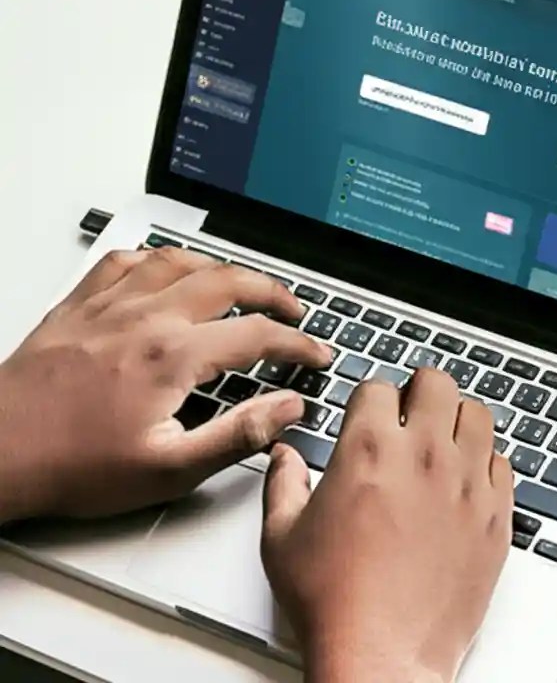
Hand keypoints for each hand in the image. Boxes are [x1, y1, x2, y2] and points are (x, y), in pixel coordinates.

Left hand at [0, 247, 331, 522]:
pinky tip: (166, 269)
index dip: (299, 344)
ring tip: (244, 283)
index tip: (315, 356)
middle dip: (273, 291)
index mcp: (172, 357)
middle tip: (294, 309)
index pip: (259, 335)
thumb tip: (286, 408)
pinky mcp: (78, 307)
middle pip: (228, 282)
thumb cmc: (71, 466)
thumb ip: (238, 434)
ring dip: (223, 268)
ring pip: (180, 260)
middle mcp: (144, 320)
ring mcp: (109, 307)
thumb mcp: (171, 469)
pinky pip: (125, 261)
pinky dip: (157, 258)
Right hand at [261, 370, 513, 682]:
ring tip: (443, 439)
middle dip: (420, 391)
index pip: (379, 386)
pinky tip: (467, 480)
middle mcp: (425, 457)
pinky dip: (485, 463)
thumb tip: (286, 456)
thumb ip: (283, 483)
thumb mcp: (281, 537)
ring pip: (478, 415)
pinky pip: (503, 464)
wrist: (382, 653)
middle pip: (437, 383)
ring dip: (458, 419)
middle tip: (411, 412)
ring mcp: (467, 484)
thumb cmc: (334, 602)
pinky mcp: (496, 516)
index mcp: (369, 451)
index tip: (370, 412)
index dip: (370, 398)